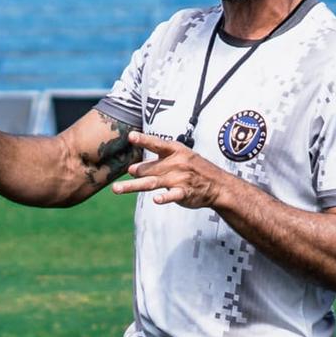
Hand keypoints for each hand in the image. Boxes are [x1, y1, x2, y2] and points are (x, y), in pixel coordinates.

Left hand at [113, 131, 227, 207]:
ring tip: (117, 189)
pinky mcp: (185, 193)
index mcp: (176, 151)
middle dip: (138, 171)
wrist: (218, 185)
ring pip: (152, 183)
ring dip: (133, 186)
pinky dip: (165, 197)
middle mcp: (176, 164)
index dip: (144, 140)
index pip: (157, 144)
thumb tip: (131, 169)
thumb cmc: (195, 169)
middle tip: (130, 171)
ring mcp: (180, 179)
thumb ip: (156, 163)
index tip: (131, 136)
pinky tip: (156, 200)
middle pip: (149, 168)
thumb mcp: (181, 157)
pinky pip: (173, 195)